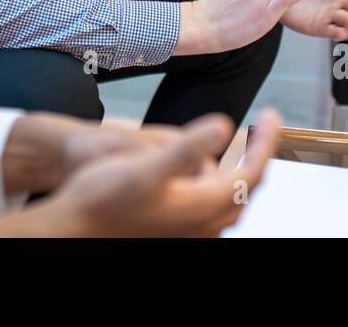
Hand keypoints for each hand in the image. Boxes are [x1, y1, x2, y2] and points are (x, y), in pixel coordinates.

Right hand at [0, 109, 281, 236]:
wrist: (75, 227)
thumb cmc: (102, 197)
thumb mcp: (143, 164)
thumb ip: (185, 147)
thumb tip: (225, 126)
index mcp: (202, 204)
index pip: (252, 170)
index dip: (267, 141)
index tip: (272, 114)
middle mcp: (203, 224)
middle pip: (247, 188)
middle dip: (258, 154)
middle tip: (264, 127)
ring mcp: (191, 233)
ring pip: (231, 201)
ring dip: (240, 172)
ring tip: (241, 146)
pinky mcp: (177, 233)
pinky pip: (213, 208)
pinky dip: (221, 186)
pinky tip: (206, 175)